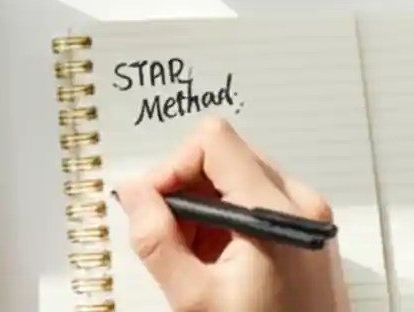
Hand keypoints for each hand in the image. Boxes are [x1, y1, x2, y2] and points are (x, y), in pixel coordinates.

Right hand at [115, 117, 346, 311]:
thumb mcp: (195, 298)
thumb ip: (156, 240)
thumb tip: (132, 190)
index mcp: (275, 212)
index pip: (212, 141)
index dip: (171, 167)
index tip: (153, 205)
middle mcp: (299, 202)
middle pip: (221, 154)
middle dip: (183, 189)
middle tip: (170, 236)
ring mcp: (305, 214)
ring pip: (233, 173)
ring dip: (199, 205)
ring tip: (195, 255)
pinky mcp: (303, 226)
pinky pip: (249, 196)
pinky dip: (221, 217)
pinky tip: (216, 257)